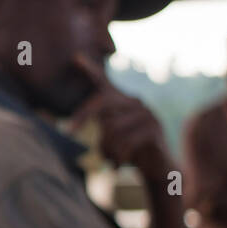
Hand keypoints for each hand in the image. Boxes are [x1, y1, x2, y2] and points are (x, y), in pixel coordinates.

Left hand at [69, 63, 172, 181]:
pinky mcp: (154, 130)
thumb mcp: (113, 137)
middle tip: (68, 132)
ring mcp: (147, 114)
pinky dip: (117, 157)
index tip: (76, 58)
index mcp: (124, 102)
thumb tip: (72, 127)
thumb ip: (102, 126)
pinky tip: (117, 166)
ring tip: (108, 159)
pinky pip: (125, 142)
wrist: (158, 169)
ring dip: (105, 148)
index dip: (91, 71)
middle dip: (82, 117)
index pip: (105, 84)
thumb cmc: (130, 151)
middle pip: (102, 104)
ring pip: (111, 128)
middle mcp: (137, 103)